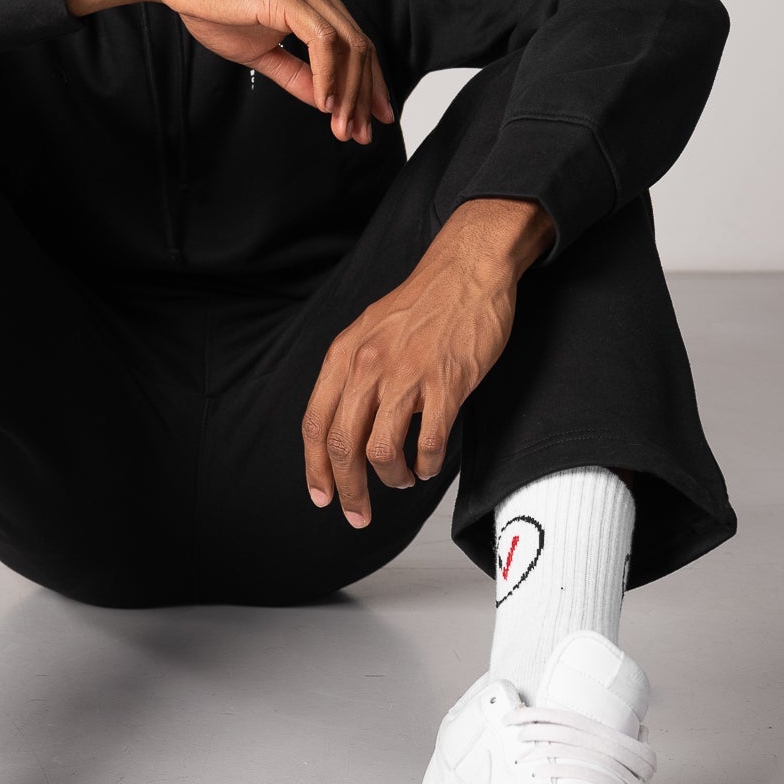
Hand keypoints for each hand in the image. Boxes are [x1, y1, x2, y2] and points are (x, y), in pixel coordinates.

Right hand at [154, 0, 395, 144]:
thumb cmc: (212, 6)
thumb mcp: (260, 52)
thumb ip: (295, 74)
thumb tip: (325, 102)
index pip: (356, 45)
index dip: (367, 86)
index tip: (367, 122)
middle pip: (361, 48)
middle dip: (365, 97)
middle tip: (361, 135)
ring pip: (349, 46)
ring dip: (349, 93)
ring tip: (344, 127)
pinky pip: (322, 41)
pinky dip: (328, 75)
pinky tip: (324, 102)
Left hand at [302, 198, 553, 524]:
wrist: (468, 270)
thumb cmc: (423, 303)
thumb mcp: (370, 331)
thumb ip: (355, 374)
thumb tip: (346, 426)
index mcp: (345, 354)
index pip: (316, 423)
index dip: (315, 468)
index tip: (321, 496)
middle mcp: (369, 366)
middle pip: (343, 445)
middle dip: (348, 490)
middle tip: (358, 514)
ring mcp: (408, 375)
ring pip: (381, 450)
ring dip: (390, 478)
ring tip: (402, 479)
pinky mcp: (447, 383)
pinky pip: (429, 441)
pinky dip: (427, 465)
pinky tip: (429, 465)